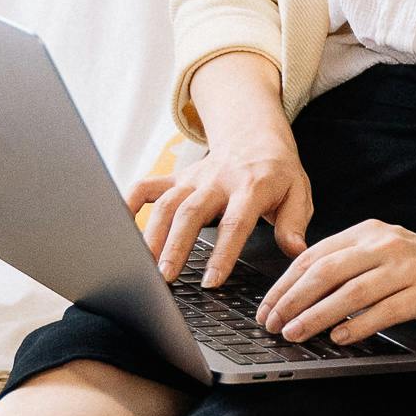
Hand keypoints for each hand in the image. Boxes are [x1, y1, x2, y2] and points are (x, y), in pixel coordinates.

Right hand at [128, 123, 312, 288]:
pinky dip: (128, 203)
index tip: (211, 282)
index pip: (235, 223)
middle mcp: (217, 181)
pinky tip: (118, 226)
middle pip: (191, 213)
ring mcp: (193, 178)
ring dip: (152, 235)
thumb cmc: (277, 171)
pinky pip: (147, 187)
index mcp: (251, 187)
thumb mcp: (298, 192)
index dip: (222, 253)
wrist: (255, 134)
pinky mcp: (176, 178)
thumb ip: (294, 222)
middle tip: (165, 278)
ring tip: (143, 266)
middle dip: (175, 246)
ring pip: (166, 204)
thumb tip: (295, 250)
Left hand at [256, 221, 415, 347]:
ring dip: (318, 315)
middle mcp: (386, 244)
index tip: (266, 309)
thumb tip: (300, 296)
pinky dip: (358, 325)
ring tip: (296, 334)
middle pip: (327, 271)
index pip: (314, 256)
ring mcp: (409, 267)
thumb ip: (349, 267)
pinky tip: (340, 338)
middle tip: (272, 324)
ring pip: (351, 292)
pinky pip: (385, 310)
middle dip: (293, 300)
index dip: (284, 284)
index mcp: (368, 233)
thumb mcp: (386, 256)